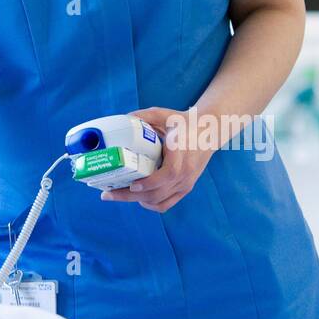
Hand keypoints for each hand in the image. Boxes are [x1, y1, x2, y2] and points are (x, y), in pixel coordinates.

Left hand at [99, 106, 214, 212]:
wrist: (209, 131)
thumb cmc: (184, 122)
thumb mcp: (164, 114)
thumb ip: (143, 116)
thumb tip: (122, 120)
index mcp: (181, 152)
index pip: (169, 174)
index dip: (150, 183)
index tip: (132, 185)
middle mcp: (185, 171)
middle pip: (158, 192)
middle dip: (130, 196)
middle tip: (108, 194)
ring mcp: (186, 182)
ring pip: (160, 200)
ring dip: (137, 201)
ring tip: (117, 194)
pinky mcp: (186, 188)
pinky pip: (167, 203)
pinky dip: (151, 204)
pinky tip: (138, 199)